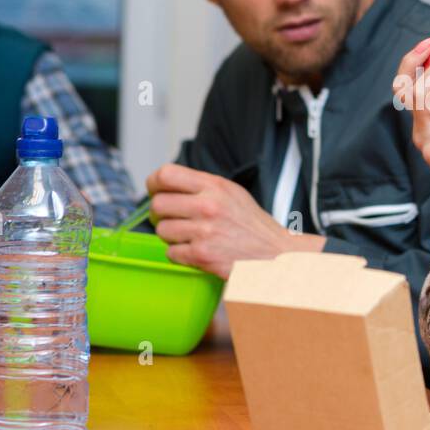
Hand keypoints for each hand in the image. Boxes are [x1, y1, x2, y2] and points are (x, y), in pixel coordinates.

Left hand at [145, 163, 323, 277]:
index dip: (154, 183)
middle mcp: (208, 206)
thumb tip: (167, 185)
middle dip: (159, 215)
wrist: (275, 254)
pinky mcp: (202, 255)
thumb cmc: (252, 225)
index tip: (155, 190)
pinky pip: (171, 253)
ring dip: (171, 236)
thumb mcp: (232, 193)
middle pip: (158, 205)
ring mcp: (204, 232)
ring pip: (162, 231)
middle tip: (170, 219)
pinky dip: (180, 255)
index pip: (166, 175)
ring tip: (190, 237)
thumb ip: (201, 186)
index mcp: (215, 186)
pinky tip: (196, 251)